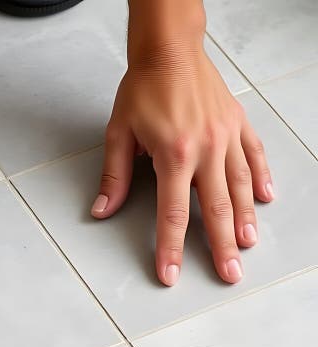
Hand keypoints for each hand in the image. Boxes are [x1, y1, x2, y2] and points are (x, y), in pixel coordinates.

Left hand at [92, 45, 273, 285]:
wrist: (169, 50)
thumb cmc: (143, 89)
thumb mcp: (119, 134)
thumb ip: (115, 177)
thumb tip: (101, 211)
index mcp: (174, 155)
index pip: (172, 214)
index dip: (170, 248)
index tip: (170, 275)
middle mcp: (206, 149)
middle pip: (215, 209)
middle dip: (220, 247)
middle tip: (229, 275)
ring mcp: (226, 136)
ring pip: (240, 186)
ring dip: (245, 219)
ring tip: (247, 245)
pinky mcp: (237, 123)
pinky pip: (254, 155)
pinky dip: (260, 178)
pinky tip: (265, 199)